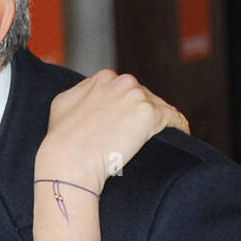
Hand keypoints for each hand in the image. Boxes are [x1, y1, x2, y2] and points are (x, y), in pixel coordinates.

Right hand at [35, 69, 189, 197]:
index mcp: (103, 78)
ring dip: (160, 122)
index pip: (125, 89)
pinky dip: (178, 127)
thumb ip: (81, 93)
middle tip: (140, 135)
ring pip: (158, 107)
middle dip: (143, 113)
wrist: (68, 162)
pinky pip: (174, 119)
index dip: (127, 107)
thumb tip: (90, 94)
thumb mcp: (62, 104)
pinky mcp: (150, 115)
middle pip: (143, 96)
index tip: (128, 122)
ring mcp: (137, 96)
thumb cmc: (60, 141)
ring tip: (161, 137)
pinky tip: (180, 135)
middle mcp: (121, 82)